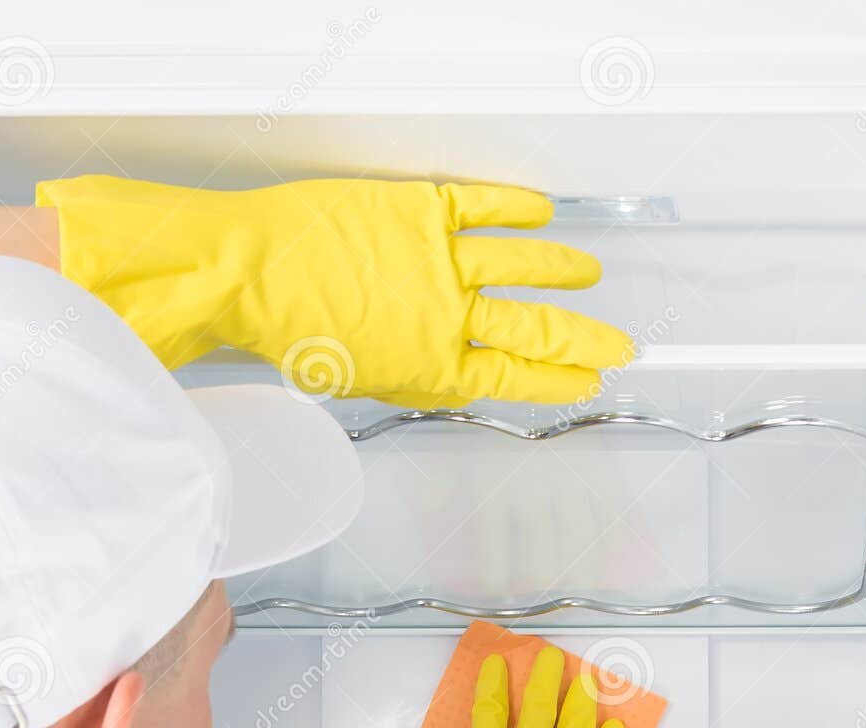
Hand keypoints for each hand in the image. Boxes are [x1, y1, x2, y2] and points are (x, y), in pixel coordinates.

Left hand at [35, 176, 633, 406]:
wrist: (246, 276)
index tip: (586, 381)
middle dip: (583, 341)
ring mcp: (438, 263)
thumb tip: (453, 370)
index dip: (555, 381)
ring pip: (521, 267)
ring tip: (589, 275)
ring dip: (561, 272)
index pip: (513, 376)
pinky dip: (516, 206)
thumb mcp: (358, 382)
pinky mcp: (419, 211)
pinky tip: (542, 209)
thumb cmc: (290, 333)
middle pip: (533, 331)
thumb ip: (413, 375)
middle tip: (618, 346)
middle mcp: (447, 318)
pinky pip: (482, 206)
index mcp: (433, 369)